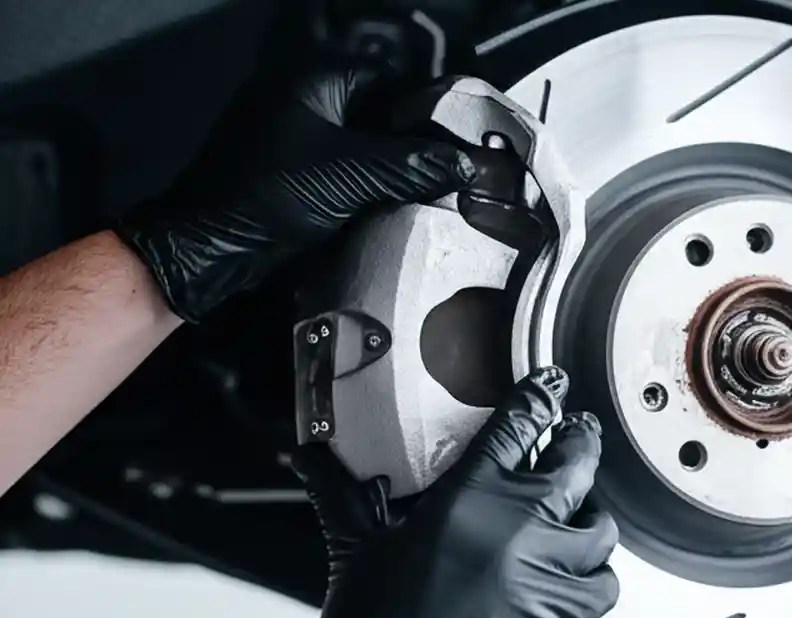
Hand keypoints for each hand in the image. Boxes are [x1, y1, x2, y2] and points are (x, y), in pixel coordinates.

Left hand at [117, 66, 474, 321]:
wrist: (209, 248)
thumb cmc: (266, 196)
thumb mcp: (353, 174)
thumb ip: (413, 165)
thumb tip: (465, 165)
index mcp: (316, 79)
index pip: (393, 81)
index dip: (427, 113)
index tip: (456, 145)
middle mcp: (305, 99)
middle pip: (381, 116)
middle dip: (411, 147)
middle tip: (445, 174)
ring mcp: (297, 138)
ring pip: (365, 148)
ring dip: (391, 172)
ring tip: (423, 193)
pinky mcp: (294, 174)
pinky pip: (346, 173)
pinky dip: (368, 189)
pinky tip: (387, 208)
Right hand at [287, 367, 619, 617]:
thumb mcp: (358, 546)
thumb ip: (343, 492)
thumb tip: (312, 459)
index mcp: (468, 496)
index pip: (520, 422)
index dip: (543, 397)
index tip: (553, 388)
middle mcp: (517, 525)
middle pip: (576, 461)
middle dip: (579, 441)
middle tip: (577, 436)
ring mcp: (546, 570)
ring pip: (600, 523)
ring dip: (590, 515)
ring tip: (575, 514)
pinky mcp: (563, 616)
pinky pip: (606, 581)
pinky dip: (596, 573)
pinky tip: (576, 571)